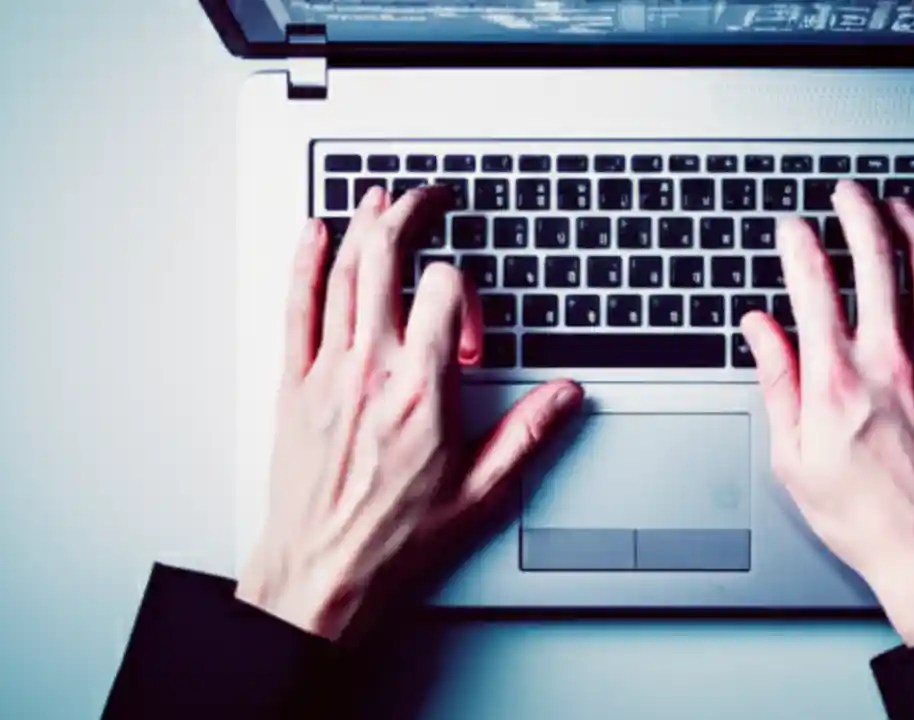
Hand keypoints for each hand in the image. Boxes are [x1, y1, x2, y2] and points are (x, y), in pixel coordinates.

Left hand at [236, 186, 581, 640]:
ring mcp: (327, 372)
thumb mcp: (479, 493)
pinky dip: (303, 263)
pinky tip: (312, 234)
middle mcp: (372, 370)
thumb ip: (527, 434)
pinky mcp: (292, 384)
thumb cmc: (393, 539)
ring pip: (343, 274)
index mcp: (421, 391)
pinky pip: (295, 308)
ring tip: (381, 198)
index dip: (467, 292)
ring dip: (363, 226)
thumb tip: (564, 395)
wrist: (322, 573)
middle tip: (429, 197)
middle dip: (411, 216)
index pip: (447, 293)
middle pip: (387, 261)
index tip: (468, 328)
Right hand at [742, 181, 913, 645]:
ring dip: (911, 224)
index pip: (813, 283)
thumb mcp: (792, 458)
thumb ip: (777, 382)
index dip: (799, 242)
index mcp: (835, 379)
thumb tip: (759, 330)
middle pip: (875, 258)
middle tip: (848, 193)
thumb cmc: (865, 514)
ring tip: (897, 204)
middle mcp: (888, 360)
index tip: (793, 225)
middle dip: (857, 211)